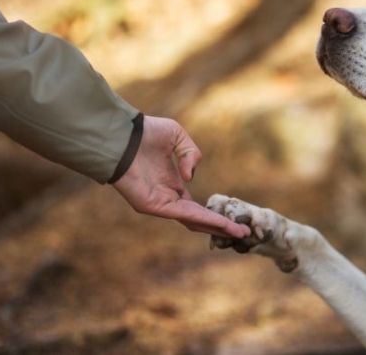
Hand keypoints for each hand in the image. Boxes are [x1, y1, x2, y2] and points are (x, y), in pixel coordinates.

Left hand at [112, 116, 250, 238]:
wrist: (122, 134)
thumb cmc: (145, 132)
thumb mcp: (178, 137)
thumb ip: (191, 155)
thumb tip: (189, 178)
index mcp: (171, 183)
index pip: (196, 206)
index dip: (215, 213)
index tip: (234, 218)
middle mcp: (167, 197)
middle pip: (198, 219)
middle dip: (221, 226)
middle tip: (243, 232)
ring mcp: (160, 203)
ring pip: (194, 220)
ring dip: (217, 226)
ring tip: (239, 232)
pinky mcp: (153, 206)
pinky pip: (184, 215)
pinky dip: (204, 219)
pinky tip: (220, 223)